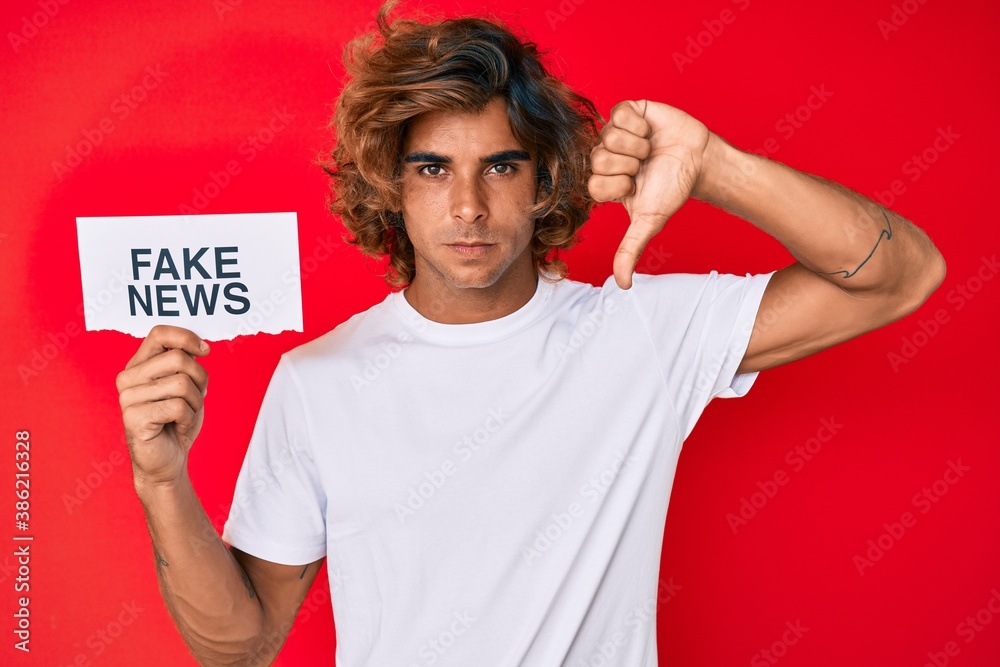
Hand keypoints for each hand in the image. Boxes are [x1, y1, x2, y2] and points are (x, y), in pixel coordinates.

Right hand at [116, 325, 209, 487]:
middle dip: (200, 378)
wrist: (167, 462)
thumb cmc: (177, 422)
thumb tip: (200, 347)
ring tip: (184, 416)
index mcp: (139, 365)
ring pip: (182, 384)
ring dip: (195, 402)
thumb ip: (186, 364)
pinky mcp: (134, 417)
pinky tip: (178, 427)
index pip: (159, 333)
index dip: (187, 337)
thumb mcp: (187, 386)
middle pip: (178, 358)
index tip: (205, 351)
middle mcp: (128, 378)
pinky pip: (178, 407)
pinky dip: (188, 418)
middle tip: (196, 397)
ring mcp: (128, 397)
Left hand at [588, 99, 710, 288]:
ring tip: (648, 150)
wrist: (699, 161)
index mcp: (603, 181)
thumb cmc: (672, 189)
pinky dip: (640, 125)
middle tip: (644, 166)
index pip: (592, 184)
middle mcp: (604, 156)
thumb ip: (630, 250)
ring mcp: (613, 132)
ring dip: (637, 146)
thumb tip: (622, 285)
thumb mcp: (649, 221)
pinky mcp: (627, 111)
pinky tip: (649, 132)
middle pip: (598, 159)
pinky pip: (620, 113)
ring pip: (609, 136)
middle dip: (629, 165)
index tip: (635, 185)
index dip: (618, 185)